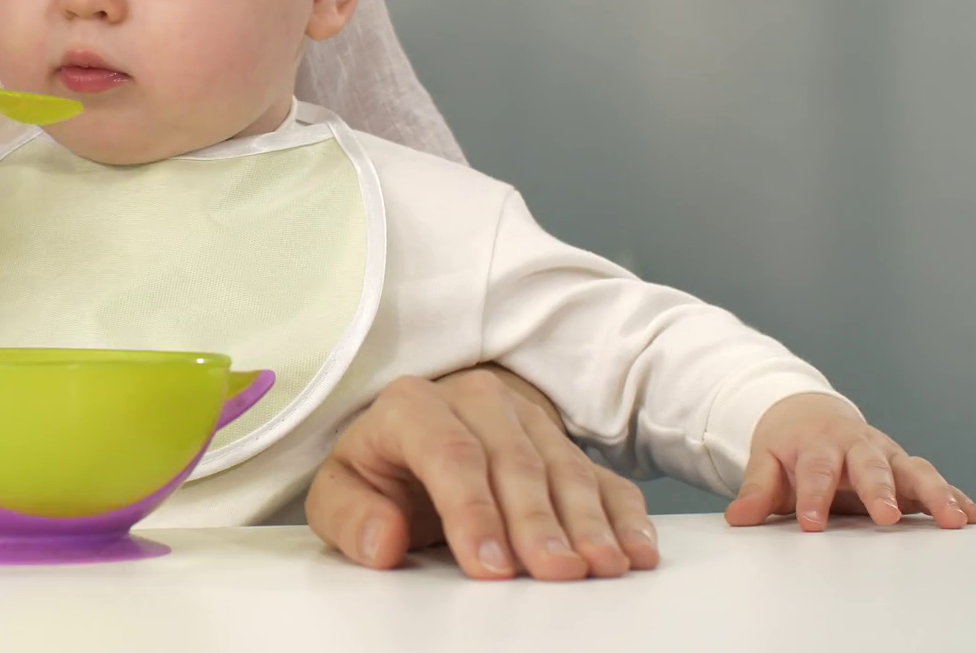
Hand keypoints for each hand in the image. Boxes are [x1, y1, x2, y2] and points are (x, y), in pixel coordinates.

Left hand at [306, 367, 658, 579]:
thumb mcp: (341, 489)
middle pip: (514, 460)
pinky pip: (602, 475)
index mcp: (412, 407)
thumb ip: (349, 517)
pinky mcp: (563, 443)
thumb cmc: (381, 469)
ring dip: (587, 521)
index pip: (449, 453)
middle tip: (556, 572)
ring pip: (564, 466)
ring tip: (601, 566)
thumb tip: (381, 540)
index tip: (489, 566)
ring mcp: (526, 418)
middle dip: (537, 521)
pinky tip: (634, 550)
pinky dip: (623, 514)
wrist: (421, 431)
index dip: (472, 511)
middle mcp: (475, 402)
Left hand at [724, 393, 975, 530]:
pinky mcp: (907, 468)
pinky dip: (954, 496)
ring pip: (913, 470)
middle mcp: (857, 446)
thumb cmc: (788, 446)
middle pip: (870, 465)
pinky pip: (934, 481)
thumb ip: (758, 490)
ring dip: (934, 493)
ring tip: (952, 520)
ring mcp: (886, 455)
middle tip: (886, 517)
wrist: (808, 414)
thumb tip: (738, 519)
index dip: (813, 496)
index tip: (813, 524)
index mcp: (818, 443)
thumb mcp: (767, 461)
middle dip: (879, 490)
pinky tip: (971, 514)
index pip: (816, 470)